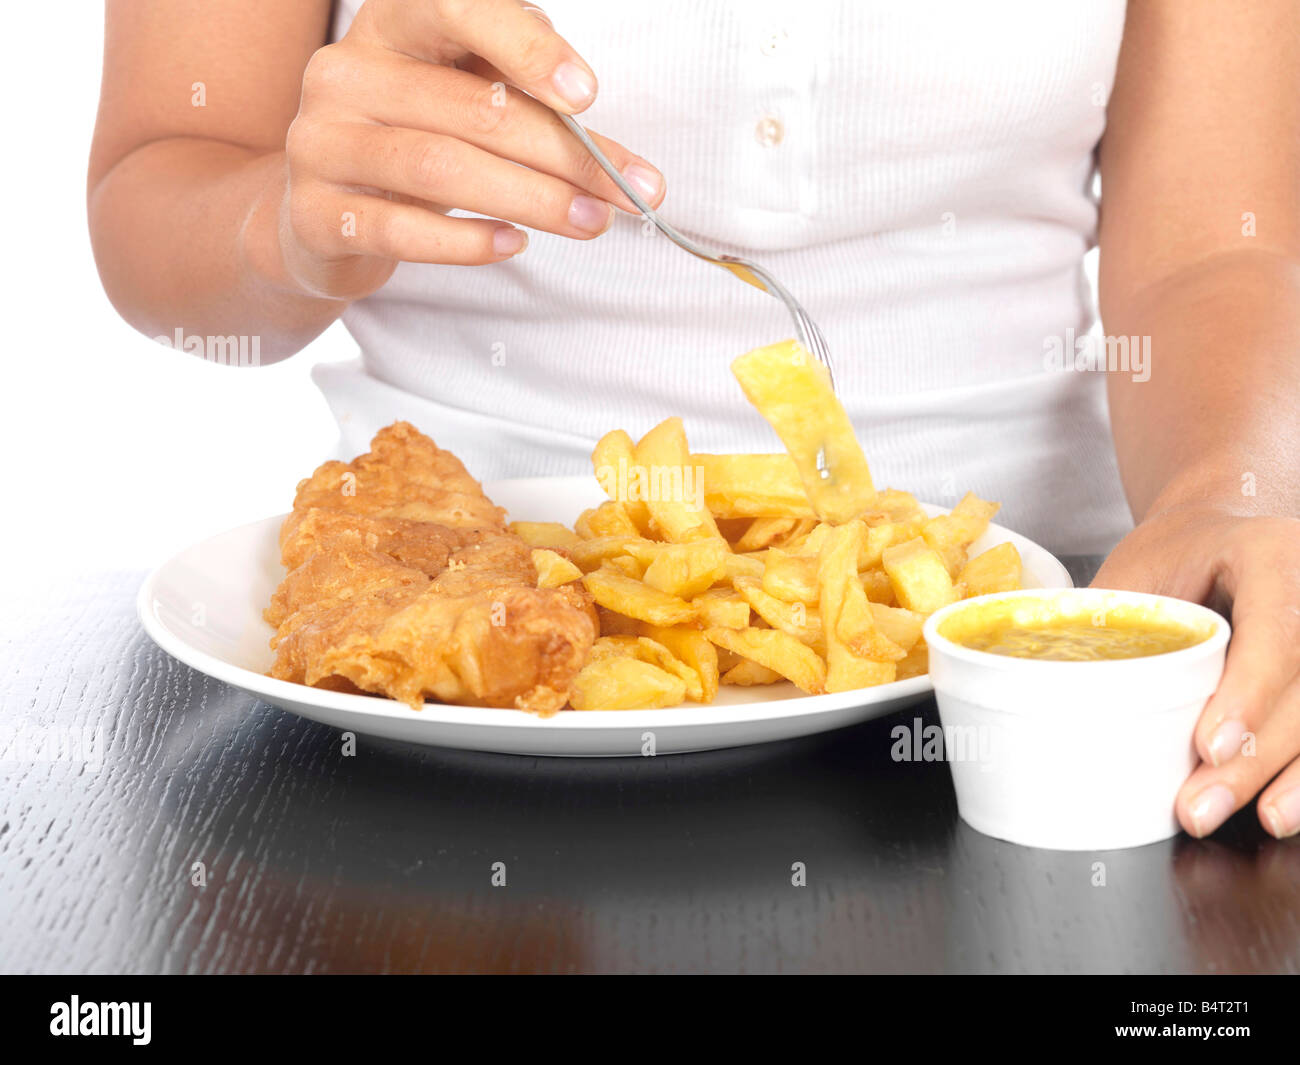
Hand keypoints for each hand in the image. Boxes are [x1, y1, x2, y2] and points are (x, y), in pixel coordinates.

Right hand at [279, 0, 663, 298]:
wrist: (321, 216)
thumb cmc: (415, 142)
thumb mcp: (462, 99)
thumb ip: (525, 101)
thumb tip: (616, 159)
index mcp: (392, 25)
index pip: (458, 9)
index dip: (527, 48)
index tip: (588, 96)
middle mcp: (346, 72)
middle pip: (473, 108)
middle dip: (563, 155)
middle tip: (626, 193)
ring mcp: (321, 143)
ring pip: (440, 167)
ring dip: (531, 199)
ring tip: (589, 222)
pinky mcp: (315, 214)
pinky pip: (400, 229)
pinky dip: (466, 241)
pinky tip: (514, 244)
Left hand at [1092, 502, 1299, 838]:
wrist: (1219, 534)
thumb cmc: (1174, 554)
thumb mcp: (1135, 572)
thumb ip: (1106, 622)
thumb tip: (1044, 681)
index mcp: (1271, 555)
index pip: (1274, 629)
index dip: (1249, 693)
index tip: (1209, 745)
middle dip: (1256, 757)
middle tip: (1200, 806)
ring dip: (1291, 775)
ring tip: (1256, 820)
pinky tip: (1283, 807)